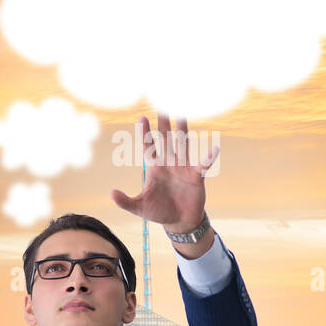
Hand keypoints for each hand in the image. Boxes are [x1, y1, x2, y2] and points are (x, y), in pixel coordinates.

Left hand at [111, 112, 217, 233]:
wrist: (179, 222)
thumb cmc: (158, 211)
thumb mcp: (138, 207)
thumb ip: (124, 201)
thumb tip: (111, 193)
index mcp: (154, 168)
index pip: (148, 147)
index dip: (144, 134)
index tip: (141, 118)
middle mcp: (169, 163)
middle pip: (166, 139)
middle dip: (164, 123)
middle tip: (163, 104)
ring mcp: (183, 168)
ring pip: (183, 144)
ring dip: (183, 130)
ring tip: (184, 113)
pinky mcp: (196, 177)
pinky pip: (203, 165)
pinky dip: (208, 158)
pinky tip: (214, 148)